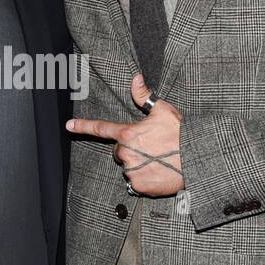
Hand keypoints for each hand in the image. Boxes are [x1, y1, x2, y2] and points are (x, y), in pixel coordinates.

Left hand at [65, 74, 183, 196]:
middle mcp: (126, 153)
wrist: (196, 157)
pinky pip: (136, 182)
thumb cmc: (180, 133)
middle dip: (131, 149)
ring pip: (128, 167)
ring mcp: (132, 171)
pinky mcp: (140, 186)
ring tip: (158, 160)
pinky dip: (145, 179)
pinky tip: (159, 172)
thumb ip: (144, 96)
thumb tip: (135, 78)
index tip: (69, 125)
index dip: (83, 126)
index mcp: (128, 134)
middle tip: (151, 147)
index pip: (101, 128)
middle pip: (119, 152)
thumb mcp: (163, 110)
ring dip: (138, 164)